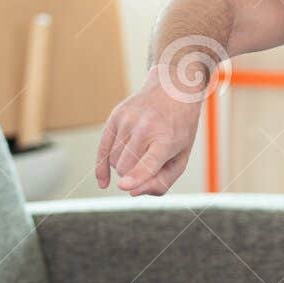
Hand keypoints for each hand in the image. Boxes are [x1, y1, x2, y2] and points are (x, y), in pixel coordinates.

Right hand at [94, 70, 205, 195]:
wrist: (174, 89)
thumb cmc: (179, 130)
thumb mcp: (181, 157)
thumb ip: (161, 181)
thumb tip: (131, 192)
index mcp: (166, 139)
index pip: (149, 161)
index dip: (137, 176)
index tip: (123, 186)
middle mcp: (145, 127)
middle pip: (125, 168)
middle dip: (132, 176)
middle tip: (147, 167)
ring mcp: (127, 120)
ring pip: (114, 161)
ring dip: (123, 167)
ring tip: (140, 155)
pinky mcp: (115, 116)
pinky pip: (102, 149)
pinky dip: (102, 167)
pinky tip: (103, 181)